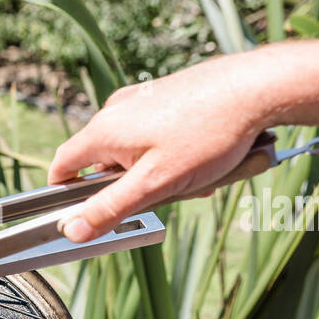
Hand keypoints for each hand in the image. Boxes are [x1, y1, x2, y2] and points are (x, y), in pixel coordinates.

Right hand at [48, 51, 268, 241]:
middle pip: (103, 162)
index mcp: (104, 131)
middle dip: (130, 187)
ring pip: (134, 151)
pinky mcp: (164, 95)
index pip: (62, 166)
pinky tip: (202, 159)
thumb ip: (109, 208)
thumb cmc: (208, 134)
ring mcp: (141, 99)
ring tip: (195, 178)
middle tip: (165, 197)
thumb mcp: (154, 183)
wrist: (256, 88)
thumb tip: (72, 230)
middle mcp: (116, 110)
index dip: (66, 193)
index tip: (81, 213)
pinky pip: (156, 135)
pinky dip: (173, 154)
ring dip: (157, 173)